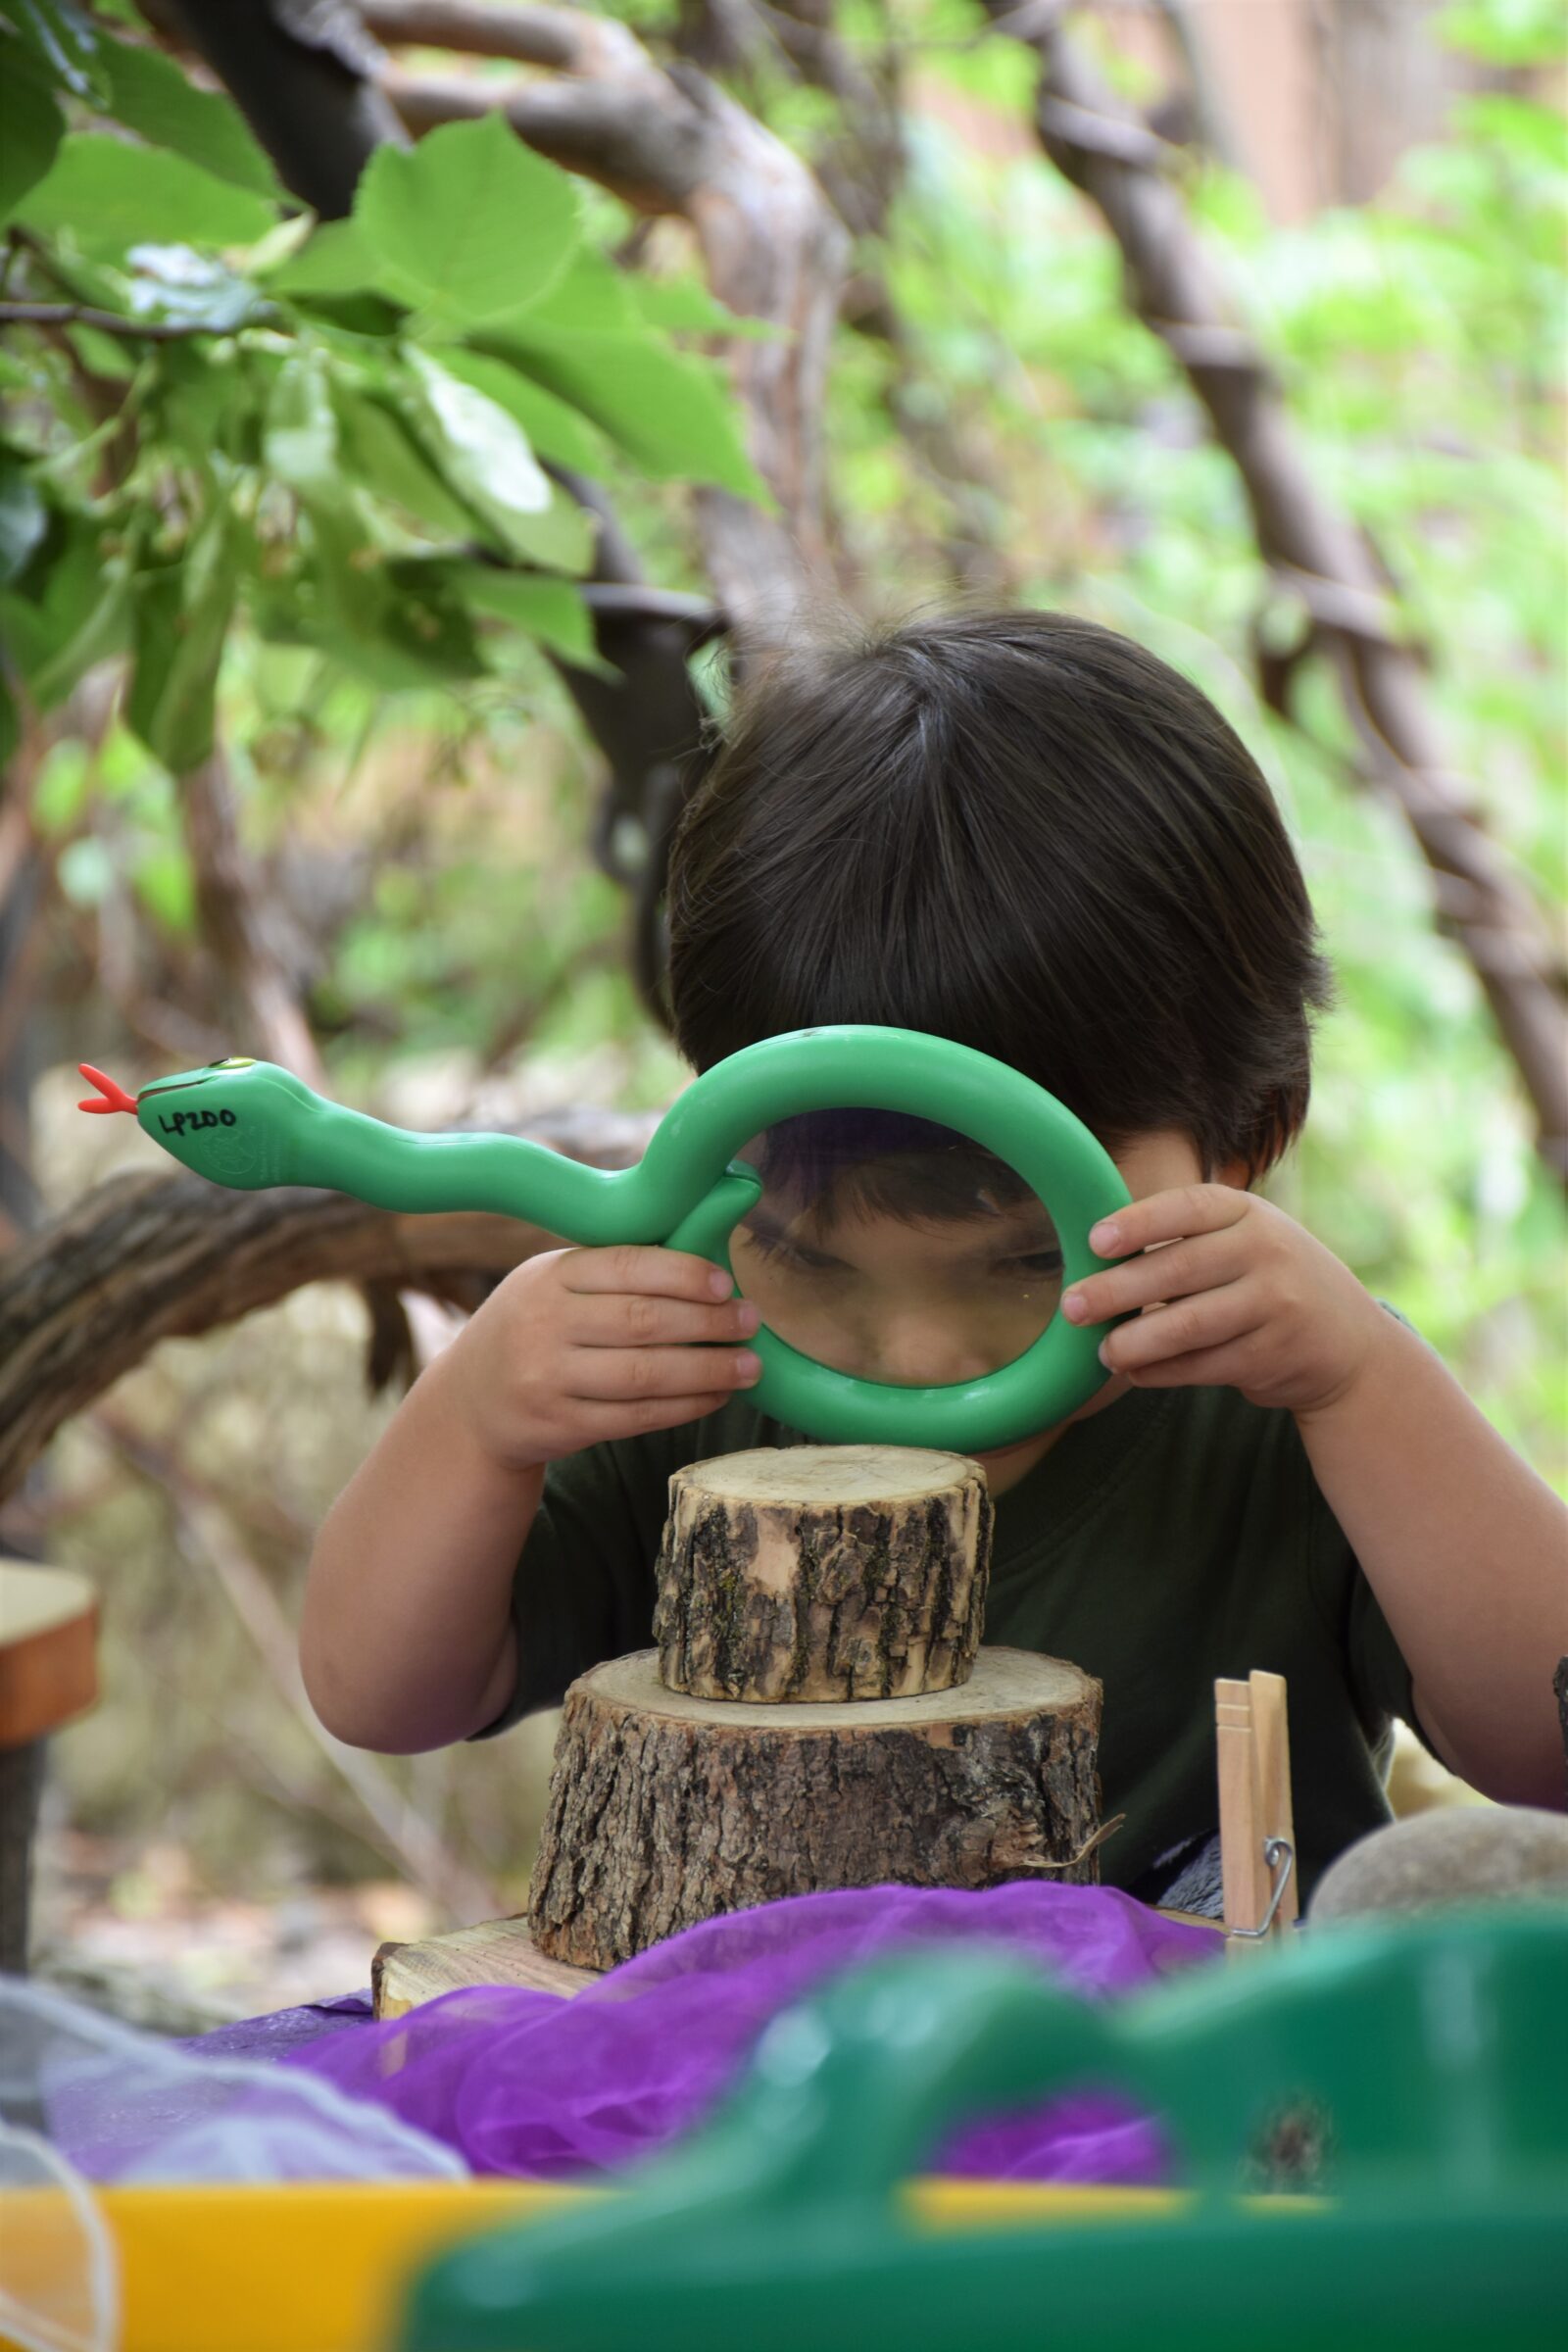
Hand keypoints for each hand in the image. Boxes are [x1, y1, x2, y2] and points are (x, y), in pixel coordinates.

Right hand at [442, 1245, 761, 1470]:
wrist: (471, 1403)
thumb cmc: (536, 1328)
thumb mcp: (555, 1284)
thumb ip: (616, 1270)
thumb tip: (708, 1255)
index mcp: (549, 1275)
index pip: (626, 1266)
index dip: (683, 1273)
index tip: (726, 1284)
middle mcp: (543, 1325)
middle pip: (642, 1321)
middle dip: (708, 1322)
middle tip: (751, 1321)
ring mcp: (548, 1379)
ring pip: (645, 1375)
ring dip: (708, 1370)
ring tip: (750, 1366)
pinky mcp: (560, 1426)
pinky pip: (636, 1417)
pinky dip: (685, 1406)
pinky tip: (716, 1395)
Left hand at [1059, 1186, 1390, 1417]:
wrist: (1348, 1342)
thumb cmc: (1267, 1280)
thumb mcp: (1243, 1240)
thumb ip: (1186, 1239)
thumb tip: (1093, 1255)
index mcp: (1248, 1213)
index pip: (1187, 1208)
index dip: (1138, 1223)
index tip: (1094, 1241)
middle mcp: (1266, 1251)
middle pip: (1178, 1270)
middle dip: (1117, 1290)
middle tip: (1071, 1306)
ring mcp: (1275, 1303)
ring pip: (1188, 1325)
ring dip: (1135, 1341)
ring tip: (1102, 1351)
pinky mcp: (1273, 1354)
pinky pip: (1203, 1365)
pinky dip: (1162, 1371)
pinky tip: (1135, 1372)